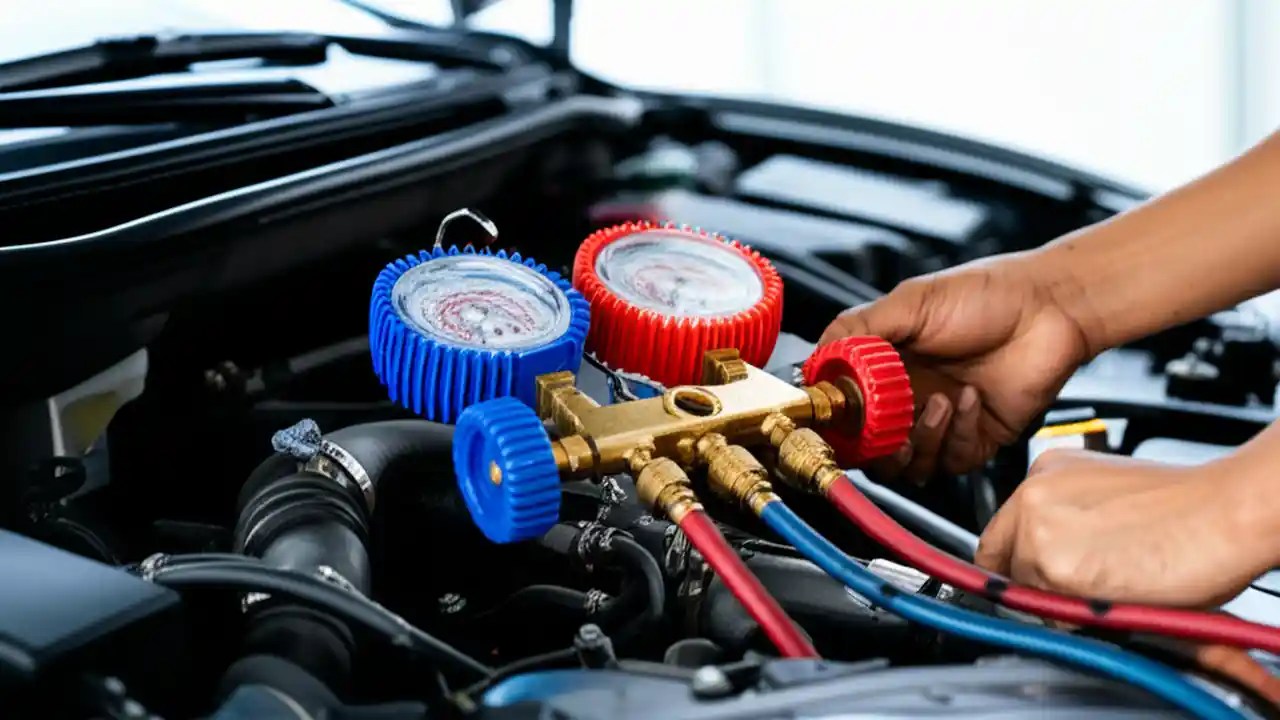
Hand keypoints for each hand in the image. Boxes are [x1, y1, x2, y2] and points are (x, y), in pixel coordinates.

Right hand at [820, 252, 1095, 482]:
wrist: (1052, 308)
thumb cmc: (989, 295)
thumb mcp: (912, 301)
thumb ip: (859, 327)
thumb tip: (817, 356)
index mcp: (886, 365)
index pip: (847, 407)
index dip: (839, 419)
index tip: (838, 417)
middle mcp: (909, 397)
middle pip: (872, 447)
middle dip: (876, 445)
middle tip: (887, 428)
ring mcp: (941, 421)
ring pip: (909, 463)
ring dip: (919, 439)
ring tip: (938, 403)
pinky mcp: (975, 439)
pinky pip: (951, 460)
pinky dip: (958, 433)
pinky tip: (971, 398)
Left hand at [974, 449, 1265, 607]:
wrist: (1225, 513)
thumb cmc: (1186, 507)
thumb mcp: (1104, 496)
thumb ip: (1062, 521)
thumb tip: (1041, 559)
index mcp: (1043, 471)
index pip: (1002, 533)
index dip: (1020, 565)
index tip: (1036, 580)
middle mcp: (1031, 494)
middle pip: (1006, 563)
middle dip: (1037, 584)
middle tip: (1088, 587)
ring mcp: (1035, 530)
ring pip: (1026, 592)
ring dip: (1060, 602)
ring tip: (1113, 584)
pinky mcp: (1051, 566)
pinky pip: (1048, 611)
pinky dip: (1077, 616)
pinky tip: (1115, 592)